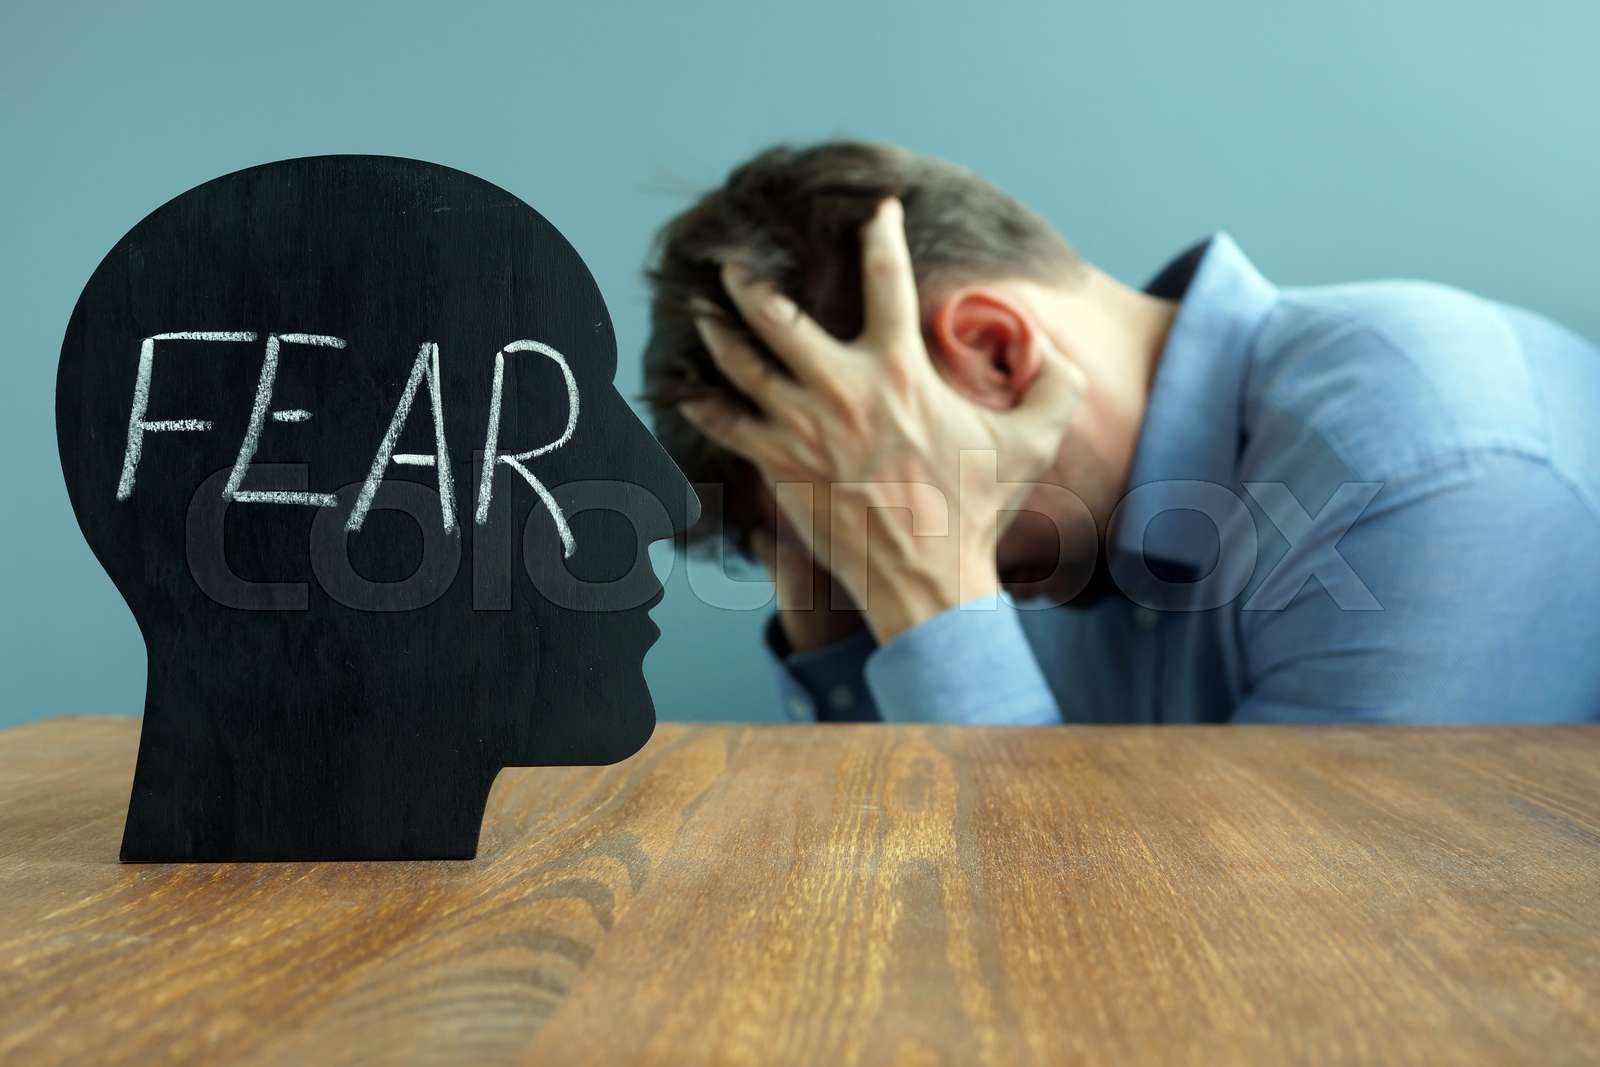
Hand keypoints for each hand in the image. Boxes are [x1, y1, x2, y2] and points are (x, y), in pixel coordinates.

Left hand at [681, 198, 1084, 642]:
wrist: (927, 577)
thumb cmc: (976, 509)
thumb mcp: (1034, 441)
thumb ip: (1055, 385)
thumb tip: (1055, 349)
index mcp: (899, 369)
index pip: (886, 277)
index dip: (881, 233)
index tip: (875, 211)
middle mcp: (842, 389)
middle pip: (777, 315)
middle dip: (749, 282)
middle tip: (732, 263)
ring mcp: (802, 427)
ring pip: (740, 364)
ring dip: (716, 333)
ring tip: (701, 315)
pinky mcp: (778, 465)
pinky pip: (726, 423)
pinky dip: (701, 403)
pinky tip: (683, 391)